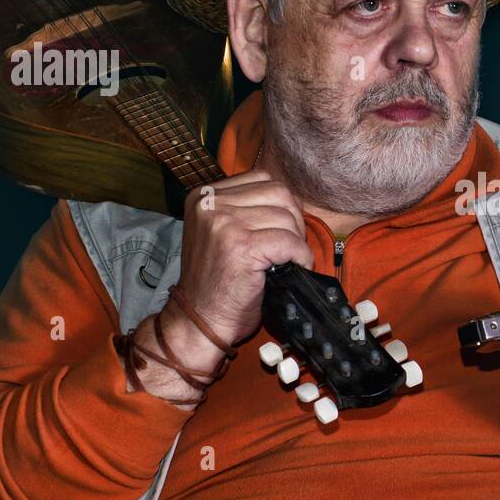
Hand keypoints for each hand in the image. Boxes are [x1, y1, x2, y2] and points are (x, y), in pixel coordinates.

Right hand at [174, 169, 314, 346]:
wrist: (198, 320)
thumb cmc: (217, 282)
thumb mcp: (222, 233)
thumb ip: (246, 209)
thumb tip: (292, 201)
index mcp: (204, 195)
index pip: (263, 179)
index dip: (281, 204)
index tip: (279, 229)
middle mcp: (210, 204)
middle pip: (279, 193)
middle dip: (293, 220)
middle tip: (287, 247)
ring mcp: (224, 223)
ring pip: (287, 216)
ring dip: (296, 240)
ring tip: (285, 260)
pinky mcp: (242, 246)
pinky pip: (290, 242)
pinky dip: (300, 256)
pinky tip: (294, 268)